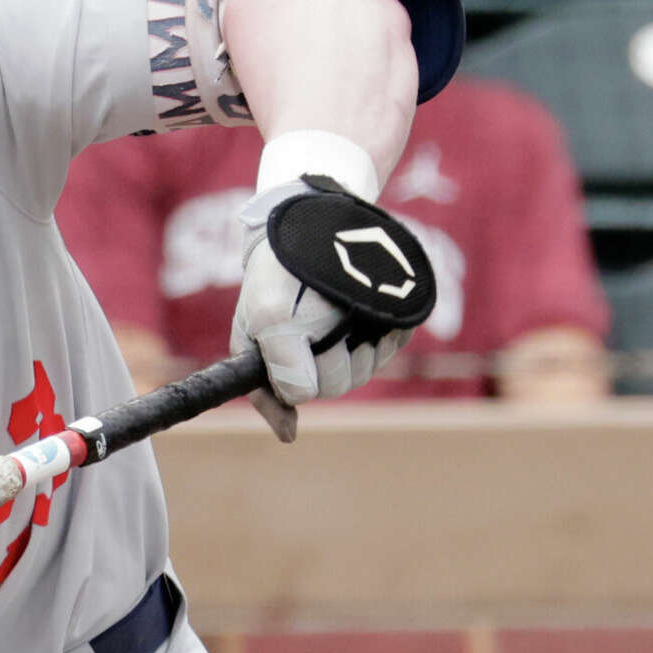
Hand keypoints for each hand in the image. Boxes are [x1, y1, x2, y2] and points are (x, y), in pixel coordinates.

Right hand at [231, 178, 413, 441]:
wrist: (321, 223)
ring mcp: (336, 343)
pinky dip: (389, 338)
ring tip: (358, 319)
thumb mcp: (273, 313)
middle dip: (335, 363)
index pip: (274, 397)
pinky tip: (381, 321)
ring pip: (358, 373)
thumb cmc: (284, 267)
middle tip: (333, 330)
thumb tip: (300, 400)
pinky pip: (388, 350)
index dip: (281, 410)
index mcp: (263, 353)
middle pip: (326, 387)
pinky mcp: (369, 330)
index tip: (290, 429)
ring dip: (366, 352)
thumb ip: (284, 361)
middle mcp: (299, 354)